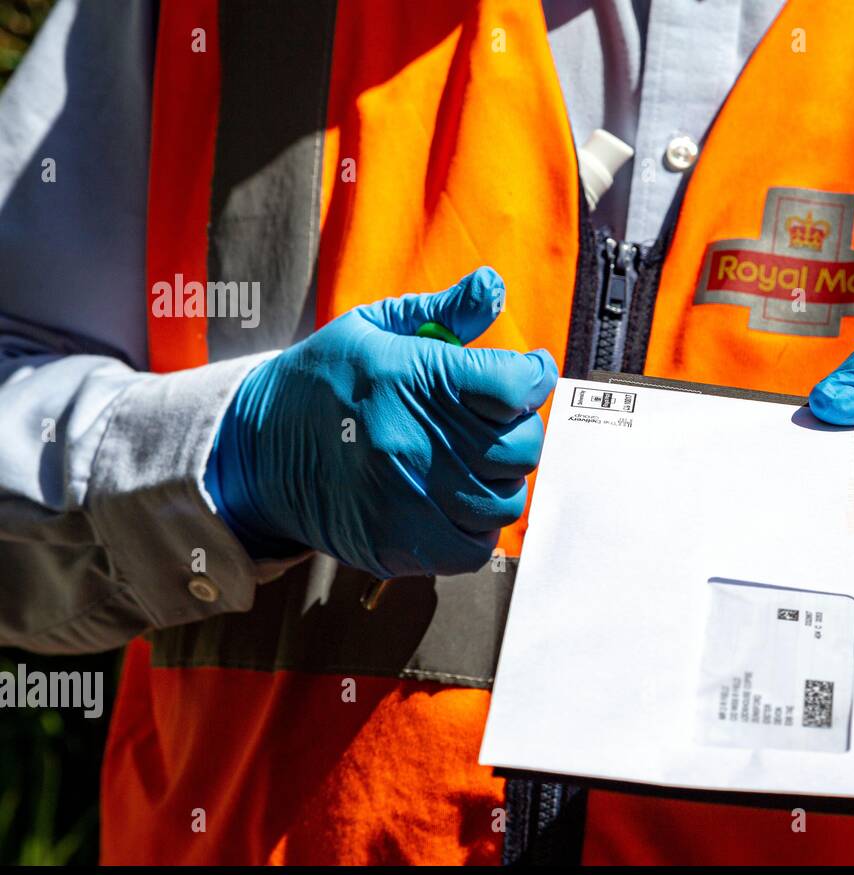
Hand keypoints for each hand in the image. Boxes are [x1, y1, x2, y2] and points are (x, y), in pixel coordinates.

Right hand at [204, 267, 557, 576]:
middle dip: (519, 430)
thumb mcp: (374, 328)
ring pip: (505, 500)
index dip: (534, 378)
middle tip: (496, 422)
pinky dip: (476, 525)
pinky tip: (456, 500)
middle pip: (520, 447)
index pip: (514, 386)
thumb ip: (442, 312)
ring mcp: (404, 498)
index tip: (528, 374)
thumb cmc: (325, 383)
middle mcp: (409, 441)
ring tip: (473, 461)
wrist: (258, 452)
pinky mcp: (397, 543)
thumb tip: (492, 287)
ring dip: (500, 480)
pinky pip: (474, 546)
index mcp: (408, 378)